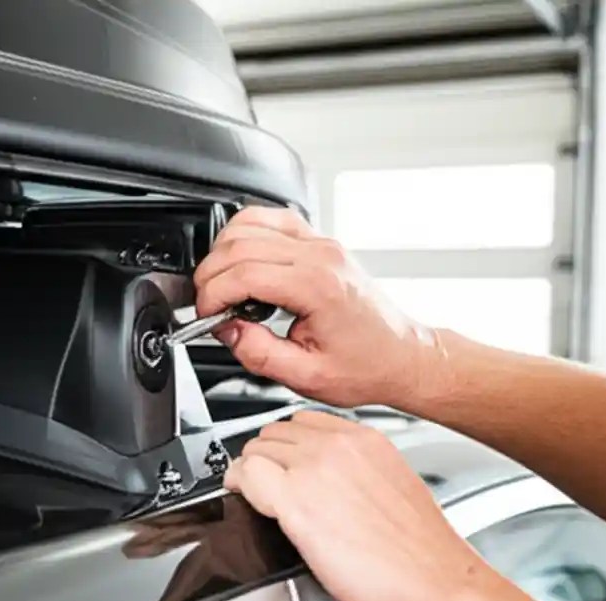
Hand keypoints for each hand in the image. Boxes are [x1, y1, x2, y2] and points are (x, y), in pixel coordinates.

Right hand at [194, 207, 447, 407]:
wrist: (401, 356)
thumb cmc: (365, 365)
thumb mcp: (306, 376)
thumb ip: (259, 353)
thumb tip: (226, 330)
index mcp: (318, 287)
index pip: (244, 273)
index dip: (212, 294)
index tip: (205, 315)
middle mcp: (320, 256)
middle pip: (240, 244)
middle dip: (210, 275)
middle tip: (208, 305)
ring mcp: (321, 243)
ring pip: (250, 222)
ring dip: (223, 251)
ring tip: (222, 285)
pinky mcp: (319, 242)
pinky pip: (271, 219)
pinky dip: (245, 235)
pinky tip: (241, 262)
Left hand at [224, 411, 492, 600]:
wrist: (442, 589)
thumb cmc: (424, 558)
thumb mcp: (391, 490)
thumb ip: (355, 475)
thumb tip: (327, 486)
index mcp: (366, 441)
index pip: (303, 423)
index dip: (285, 446)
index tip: (281, 464)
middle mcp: (339, 446)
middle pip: (274, 434)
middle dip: (265, 459)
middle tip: (263, 485)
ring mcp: (315, 469)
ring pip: (255, 450)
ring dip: (251, 472)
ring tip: (255, 496)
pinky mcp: (295, 501)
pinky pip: (245, 475)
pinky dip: (238, 486)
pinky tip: (244, 502)